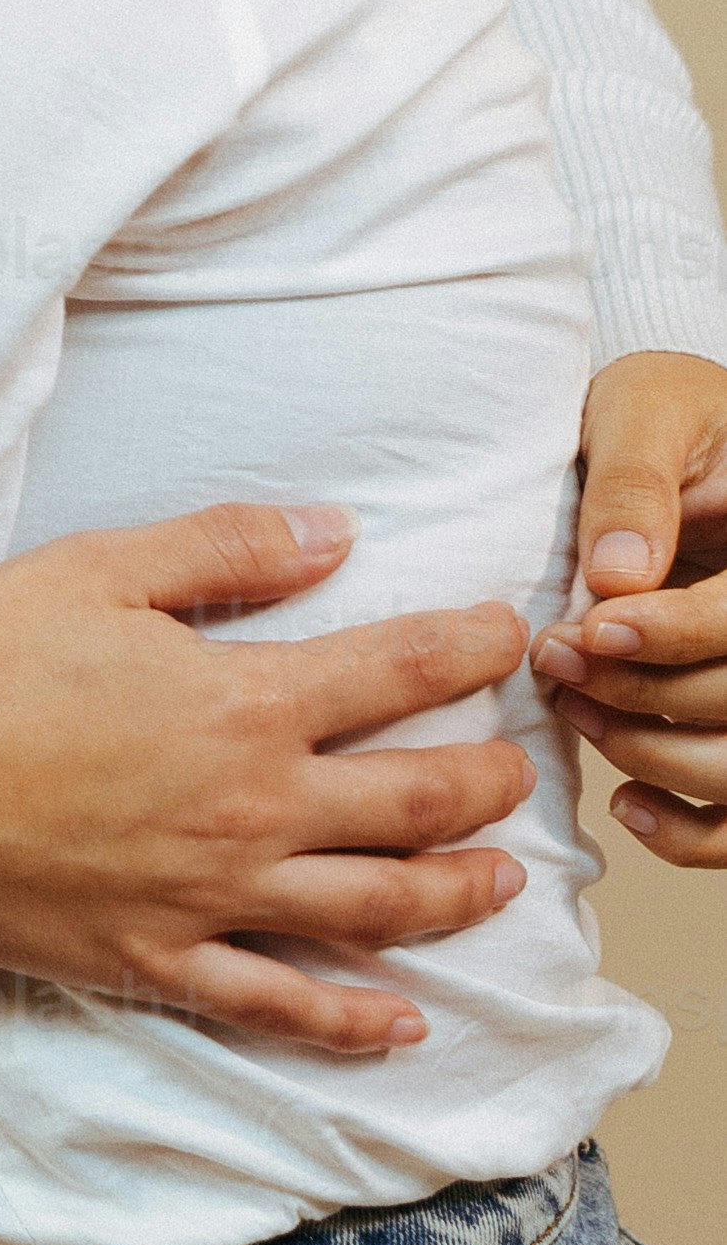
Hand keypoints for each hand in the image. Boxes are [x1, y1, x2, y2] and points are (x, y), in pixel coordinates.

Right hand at [0, 499, 532, 1054]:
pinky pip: (280, 1004)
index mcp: (242, 702)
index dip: (468, 650)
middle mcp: (251, 809)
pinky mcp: (159, 959)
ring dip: (456, 893)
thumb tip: (336, 532)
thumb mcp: (99, 569)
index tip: (509, 638)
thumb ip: (227, 549)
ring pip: (376, 908)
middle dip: (487, 781)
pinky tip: (402, 1022)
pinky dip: (353, 1020)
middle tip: (520, 766)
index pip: (397, 674)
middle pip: (415, 802)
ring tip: (500, 880)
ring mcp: (211, 895)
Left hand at [534, 347, 726, 866]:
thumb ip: (633, 485)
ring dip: (651, 754)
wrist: (681, 446)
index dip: (668, 635)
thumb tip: (616, 579)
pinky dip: (689, 833)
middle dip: (640, 692)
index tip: (588, 629)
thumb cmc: (665, 416)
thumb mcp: (646, 411)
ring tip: (573, 710)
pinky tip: (625, 797)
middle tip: (553, 661)